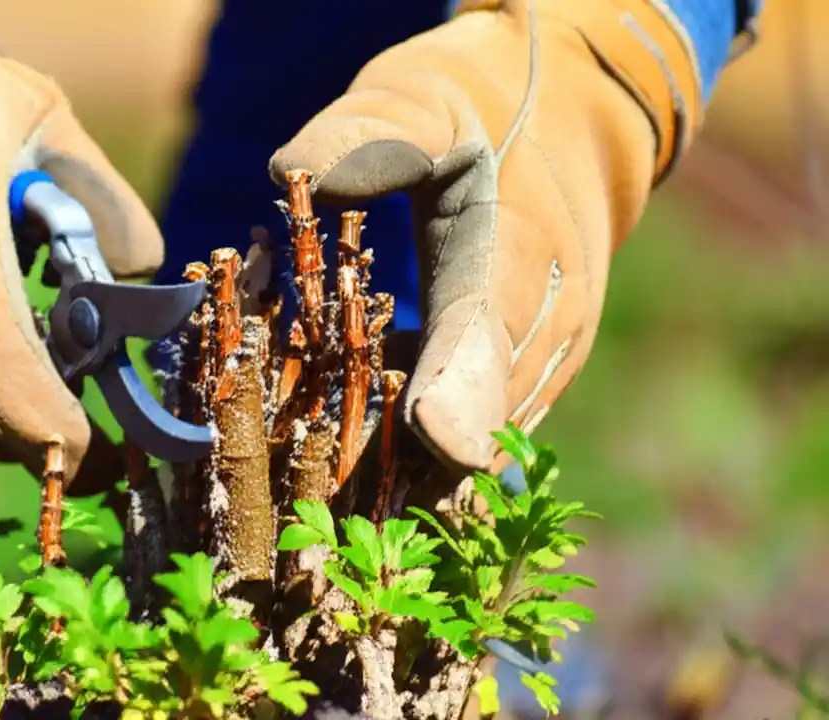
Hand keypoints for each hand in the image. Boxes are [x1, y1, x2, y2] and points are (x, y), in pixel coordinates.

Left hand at [270, 0, 701, 471]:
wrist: (569, 124)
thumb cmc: (479, 108)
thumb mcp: (424, 97)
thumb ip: (369, 133)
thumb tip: (296, 175)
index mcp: (527, 252)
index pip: (491, 336)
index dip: (458, 392)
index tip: (426, 434)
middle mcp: (550, 327)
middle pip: (484, 418)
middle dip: (407, 462)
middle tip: (326, 497)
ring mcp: (544, 364)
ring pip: (480, 444)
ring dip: (408, 471)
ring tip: (324, 495)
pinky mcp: (526, 383)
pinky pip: (473, 437)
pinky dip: (417, 455)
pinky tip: (346, 458)